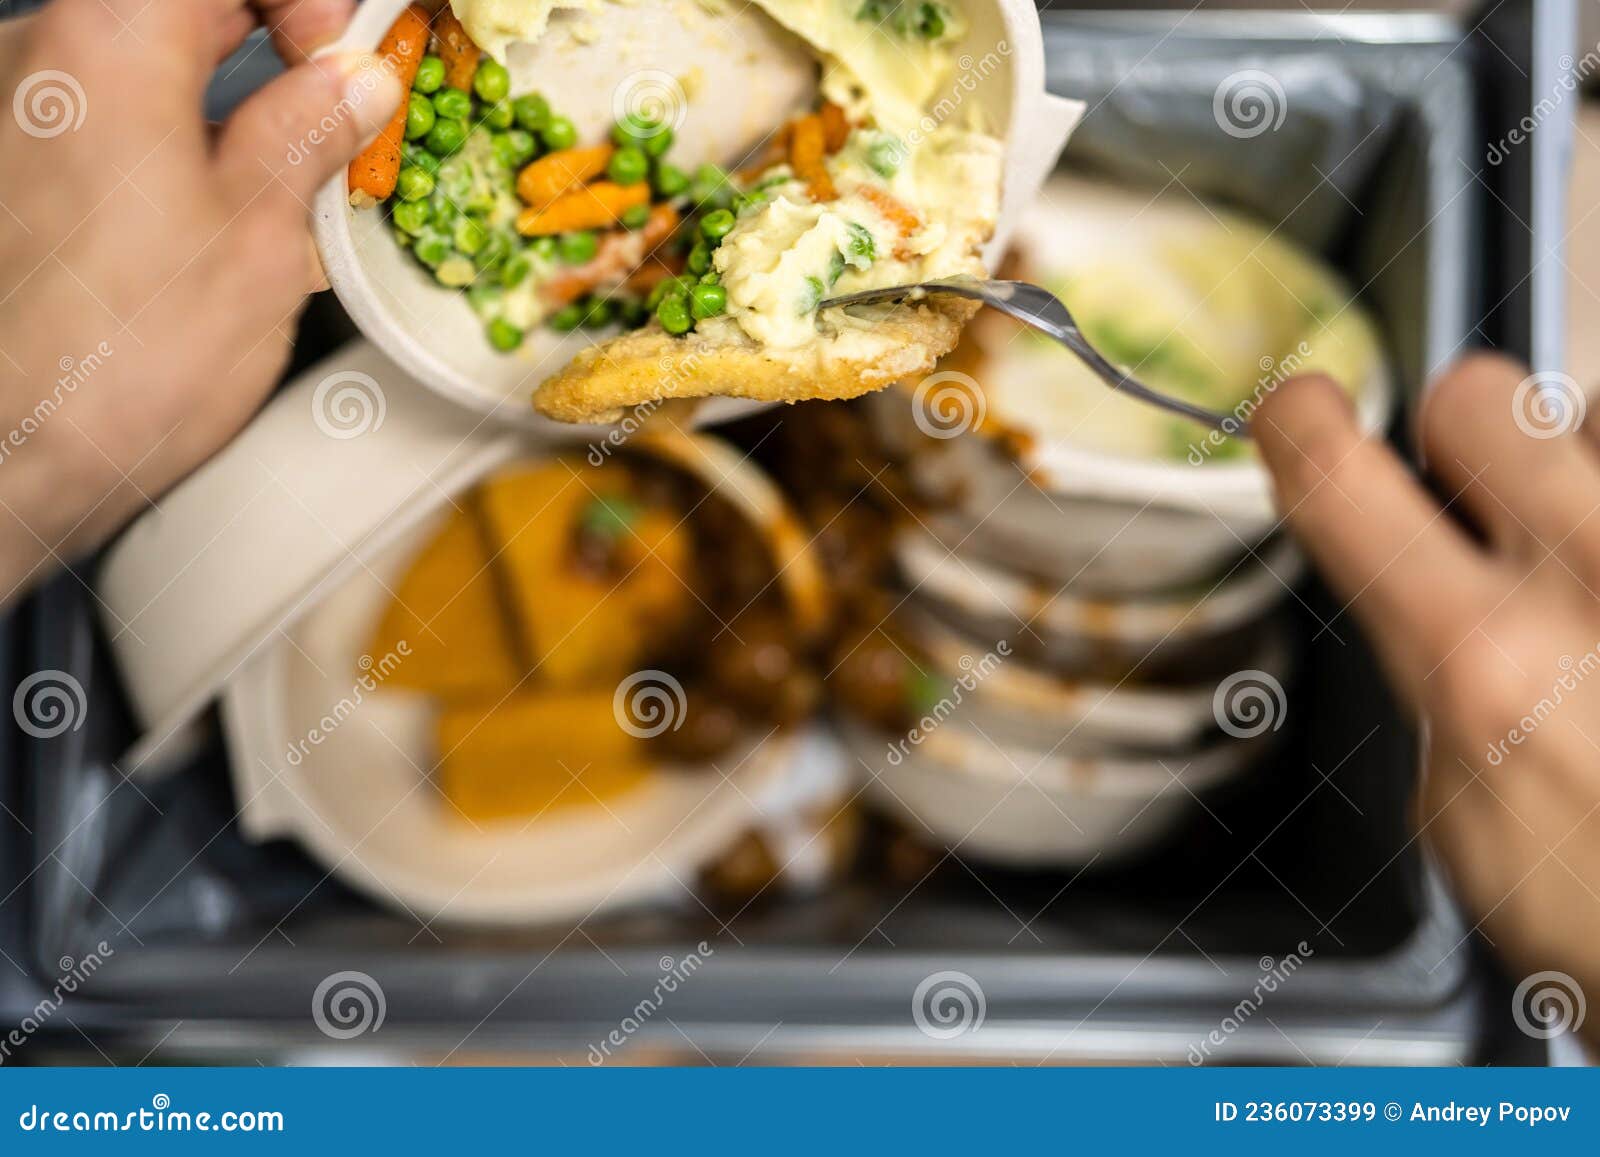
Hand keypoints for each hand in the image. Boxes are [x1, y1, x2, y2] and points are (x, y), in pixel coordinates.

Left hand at [0, 0, 399, 604]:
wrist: (4, 461)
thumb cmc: (116, 364)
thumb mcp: (259, 239)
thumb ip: (307, 135)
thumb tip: (351, 84)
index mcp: (110, 40)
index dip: (309, 4)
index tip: (343, 66)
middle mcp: (37, 57)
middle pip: (177, 9)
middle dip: (270, 48)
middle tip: (331, 123)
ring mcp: (5, 115)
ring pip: (137, 68)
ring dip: (217, 108)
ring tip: (271, 196)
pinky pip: (94, 125)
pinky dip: (161, 152)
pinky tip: (198, 230)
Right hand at [1256, 356, 1599, 1051]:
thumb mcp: (1458, 817)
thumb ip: (1435, 674)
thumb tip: (1424, 592)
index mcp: (1485, 662)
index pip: (1342, 477)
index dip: (1301, 428)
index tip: (1302, 416)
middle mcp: (1596, 582)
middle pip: (1481, 394)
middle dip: (1464, 439)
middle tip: (1488, 509)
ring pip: (1597, 422)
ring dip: (1583, 484)